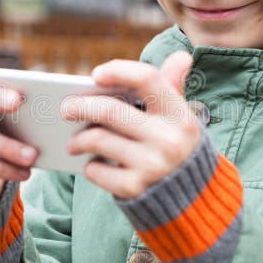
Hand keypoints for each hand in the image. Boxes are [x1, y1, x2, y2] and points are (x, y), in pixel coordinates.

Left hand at [64, 51, 200, 198]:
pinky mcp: (136, 189)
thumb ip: (173, 90)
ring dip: (78, 140)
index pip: (147, 78)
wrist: (197, 206)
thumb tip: (181, 57)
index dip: (118, 70)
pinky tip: (92, 165)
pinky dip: (89, 167)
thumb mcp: (184, 122)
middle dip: (79, 106)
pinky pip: (96, 170)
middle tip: (65, 108)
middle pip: (109, 110)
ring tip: (73, 142)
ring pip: (97, 139)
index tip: (95, 75)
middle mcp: (169, 139)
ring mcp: (152, 166)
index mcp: (181, 116)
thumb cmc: (181, 153)